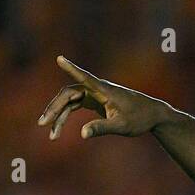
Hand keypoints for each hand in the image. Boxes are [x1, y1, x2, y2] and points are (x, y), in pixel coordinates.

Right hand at [38, 56, 169, 140]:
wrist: (151, 115)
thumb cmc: (139, 119)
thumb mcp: (121, 126)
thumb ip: (101, 129)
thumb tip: (82, 134)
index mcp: (103, 90)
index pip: (84, 77)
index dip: (71, 68)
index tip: (59, 58)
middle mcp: (96, 89)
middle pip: (68, 94)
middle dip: (54, 109)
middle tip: (43, 124)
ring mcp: (94, 94)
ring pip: (69, 101)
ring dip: (59, 116)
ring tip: (52, 135)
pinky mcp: (94, 101)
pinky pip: (74, 106)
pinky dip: (66, 117)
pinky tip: (58, 130)